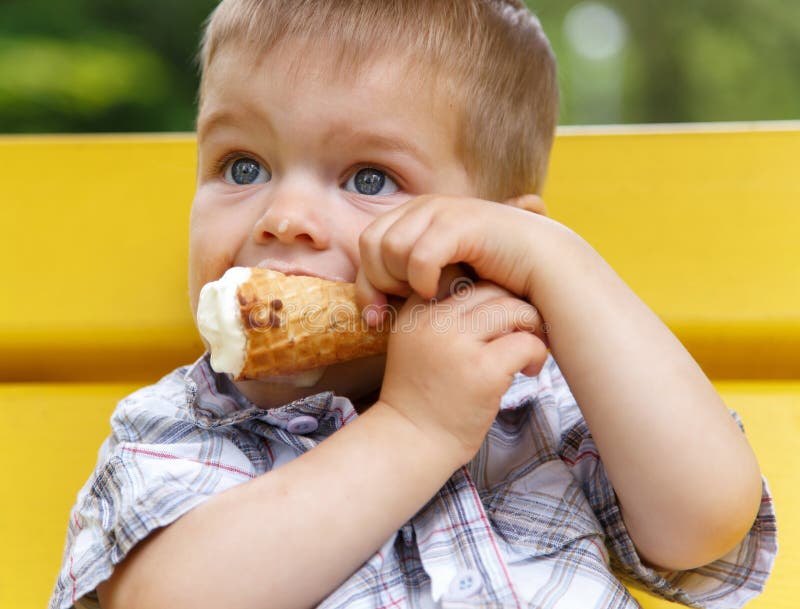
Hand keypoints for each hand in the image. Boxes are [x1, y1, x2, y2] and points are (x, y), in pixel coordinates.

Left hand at [355, 194, 547, 339]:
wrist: (542, 268)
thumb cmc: (492, 279)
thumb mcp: (439, 279)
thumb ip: (404, 282)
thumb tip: (368, 309)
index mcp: (414, 215)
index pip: (367, 244)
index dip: (365, 283)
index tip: (376, 318)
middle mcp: (424, 206)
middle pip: (372, 244)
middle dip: (381, 282)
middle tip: (404, 304)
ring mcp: (443, 210)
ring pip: (392, 248)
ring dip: (404, 280)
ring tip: (428, 295)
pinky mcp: (461, 223)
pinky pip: (420, 256)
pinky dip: (423, 280)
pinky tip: (440, 292)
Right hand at [377, 275, 547, 464]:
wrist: (411, 443)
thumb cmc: (421, 398)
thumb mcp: (415, 346)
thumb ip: (440, 319)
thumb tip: (492, 294)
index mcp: (415, 313)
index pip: (458, 274)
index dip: (485, 290)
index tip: (494, 315)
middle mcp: (433, 323)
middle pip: (490, 288)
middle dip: (513, 306)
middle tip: (521, 330)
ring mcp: (457, 345)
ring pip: (513, 309)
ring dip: (530, 326)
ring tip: (527, 350)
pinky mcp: (483, 370)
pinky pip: (526, 342)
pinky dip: (536, 354)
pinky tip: (528, 371)